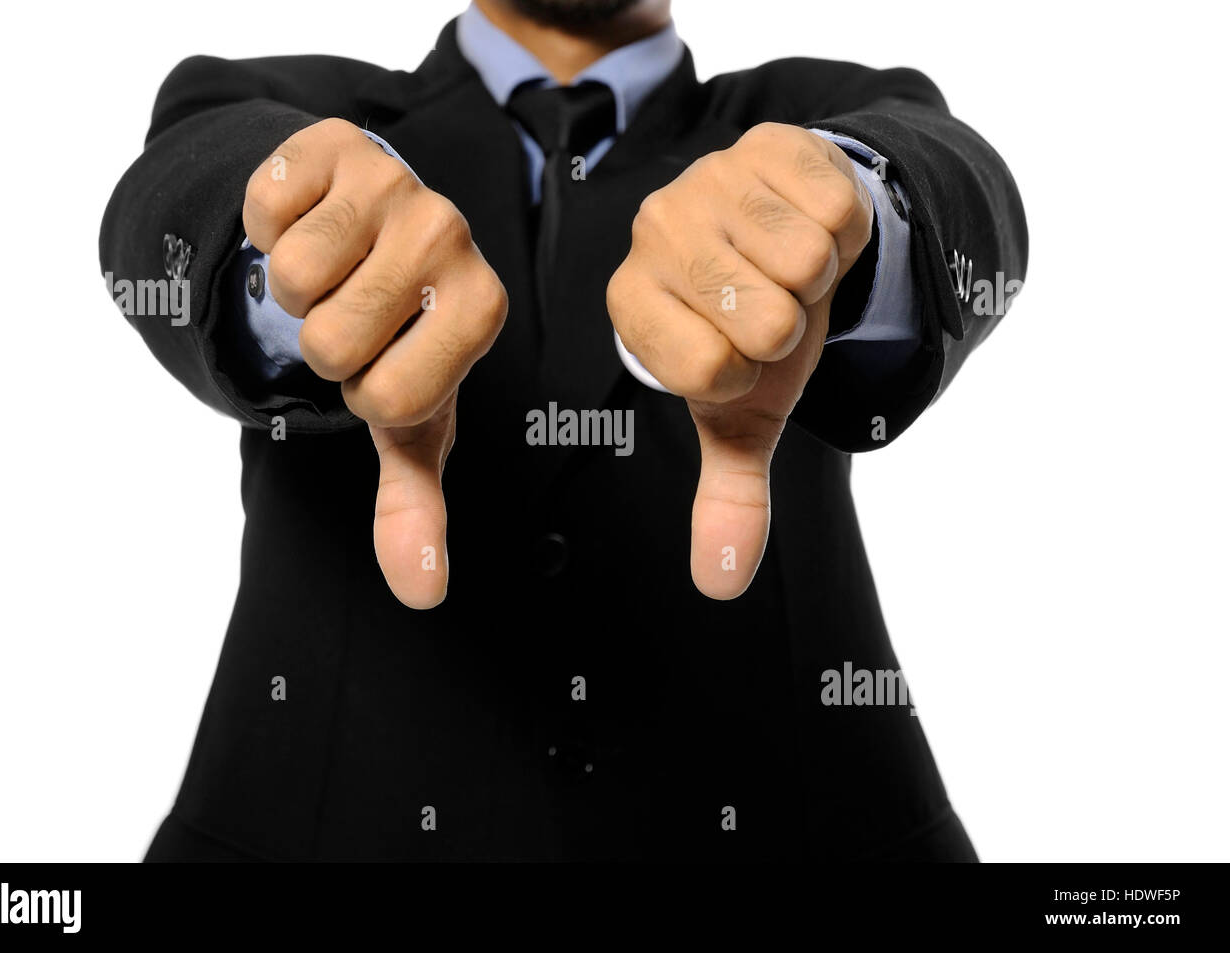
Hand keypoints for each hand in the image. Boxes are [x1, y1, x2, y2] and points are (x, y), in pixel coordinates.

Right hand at [244, 118, 507, 608]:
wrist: (372, 231)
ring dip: (295, 287)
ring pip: (294, 278)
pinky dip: (270, 228)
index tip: (386, 362)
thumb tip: (421, 593)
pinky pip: (264, 212)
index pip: (383, 398)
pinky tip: (314, 223)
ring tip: (339, 270)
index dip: (363, 392)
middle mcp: (453, 240)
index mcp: (482, 314)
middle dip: (325, 342)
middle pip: (330, 341)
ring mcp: (398, 185)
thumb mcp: (407, 423)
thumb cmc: (398, 336)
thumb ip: (414, 505)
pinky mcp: (337, 144)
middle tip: (357, 314)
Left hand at [607, 122, 873, 599]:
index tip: (742, 351)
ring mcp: (707, 181)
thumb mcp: (743, 413)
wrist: (789, 235)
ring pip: (804, 263)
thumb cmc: (754, 329)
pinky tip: (809, 221)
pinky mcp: (766, 144)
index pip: (710, 372)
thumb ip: (728, 497)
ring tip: (789, 265)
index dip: (751, 372)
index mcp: (632, 306)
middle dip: (792, 324)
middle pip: (765, 322)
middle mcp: (654, 236)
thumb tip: (722, 583)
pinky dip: (845, 227)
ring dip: (819, 276)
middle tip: (774, 303)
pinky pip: (837, 210)